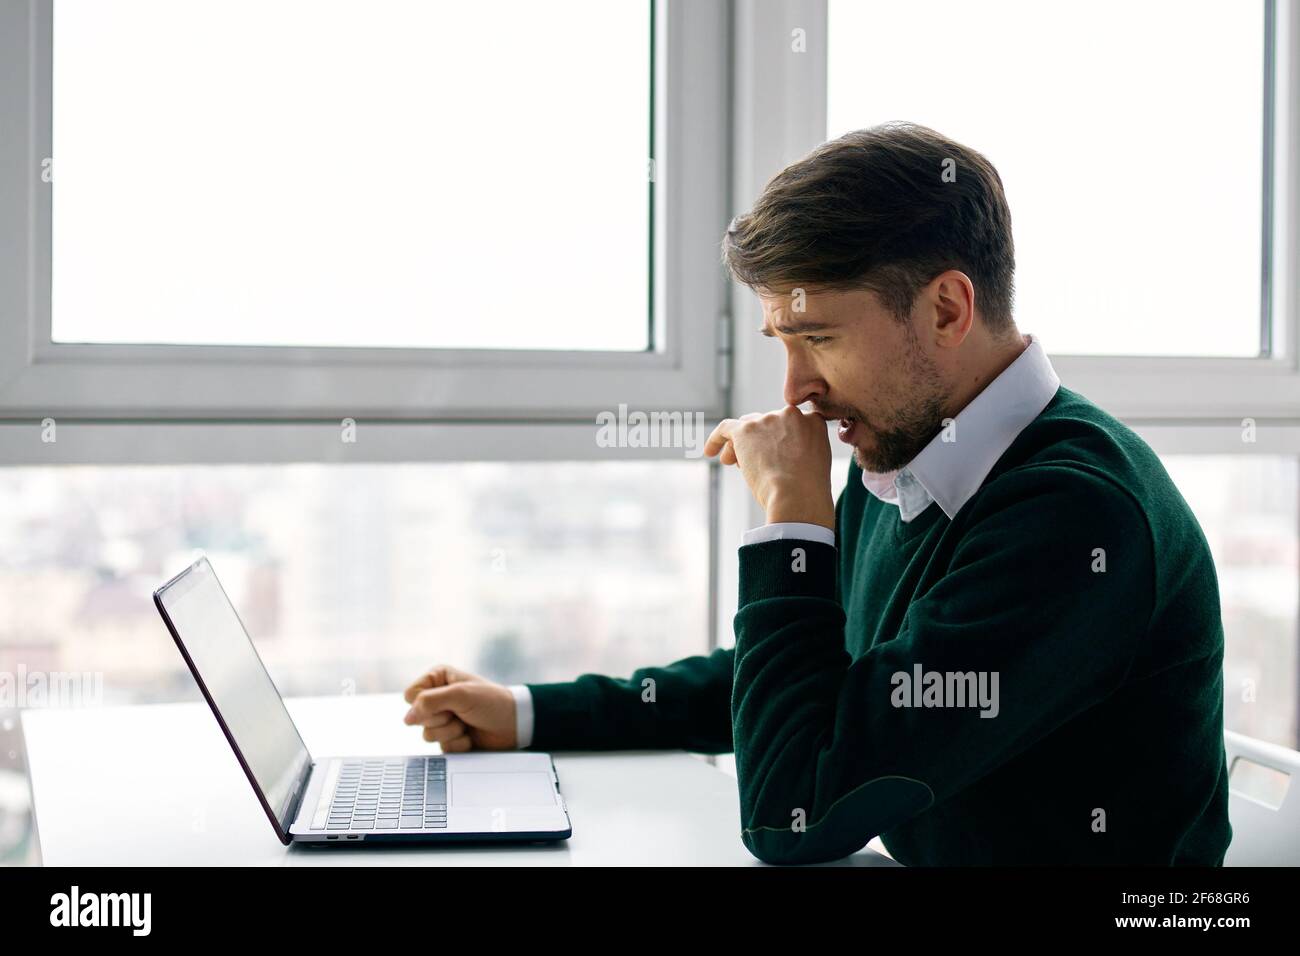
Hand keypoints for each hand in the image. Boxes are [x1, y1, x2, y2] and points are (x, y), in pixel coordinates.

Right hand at [402, 664, 518, 751]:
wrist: (514, 724)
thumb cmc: (492, 702)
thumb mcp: (461, 694)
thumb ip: (429, 702)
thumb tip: (407, 718)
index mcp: (438, 679)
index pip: (410, 695)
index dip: (424, 703)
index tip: (446, 702)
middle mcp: (438, 698)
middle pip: (417, 717)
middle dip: (441, 719)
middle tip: (460, 714)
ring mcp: (443, 719)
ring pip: (427, 734)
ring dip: (451, 732)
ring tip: (467, 725)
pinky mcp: (450, 738)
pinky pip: (441, 747)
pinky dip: (458, 744)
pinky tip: (471, 737)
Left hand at [704, 405, 834, 528]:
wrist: (798, 496)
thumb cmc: (808, 490)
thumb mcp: (817, 462)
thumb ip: (803, 450)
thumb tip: (783, 455)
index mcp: (812, 421)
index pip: (788, 425)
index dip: (778, 440)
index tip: (774, 456)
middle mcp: (790, 415)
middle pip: (766, 424)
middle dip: (758, 442)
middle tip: (752, 463)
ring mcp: (767, 420)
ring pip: (747, 427)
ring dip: (740, 445)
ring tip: (733, 464)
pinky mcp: (745, 430)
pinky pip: (725, 428)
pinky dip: (716, 439)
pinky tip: (709, 451)